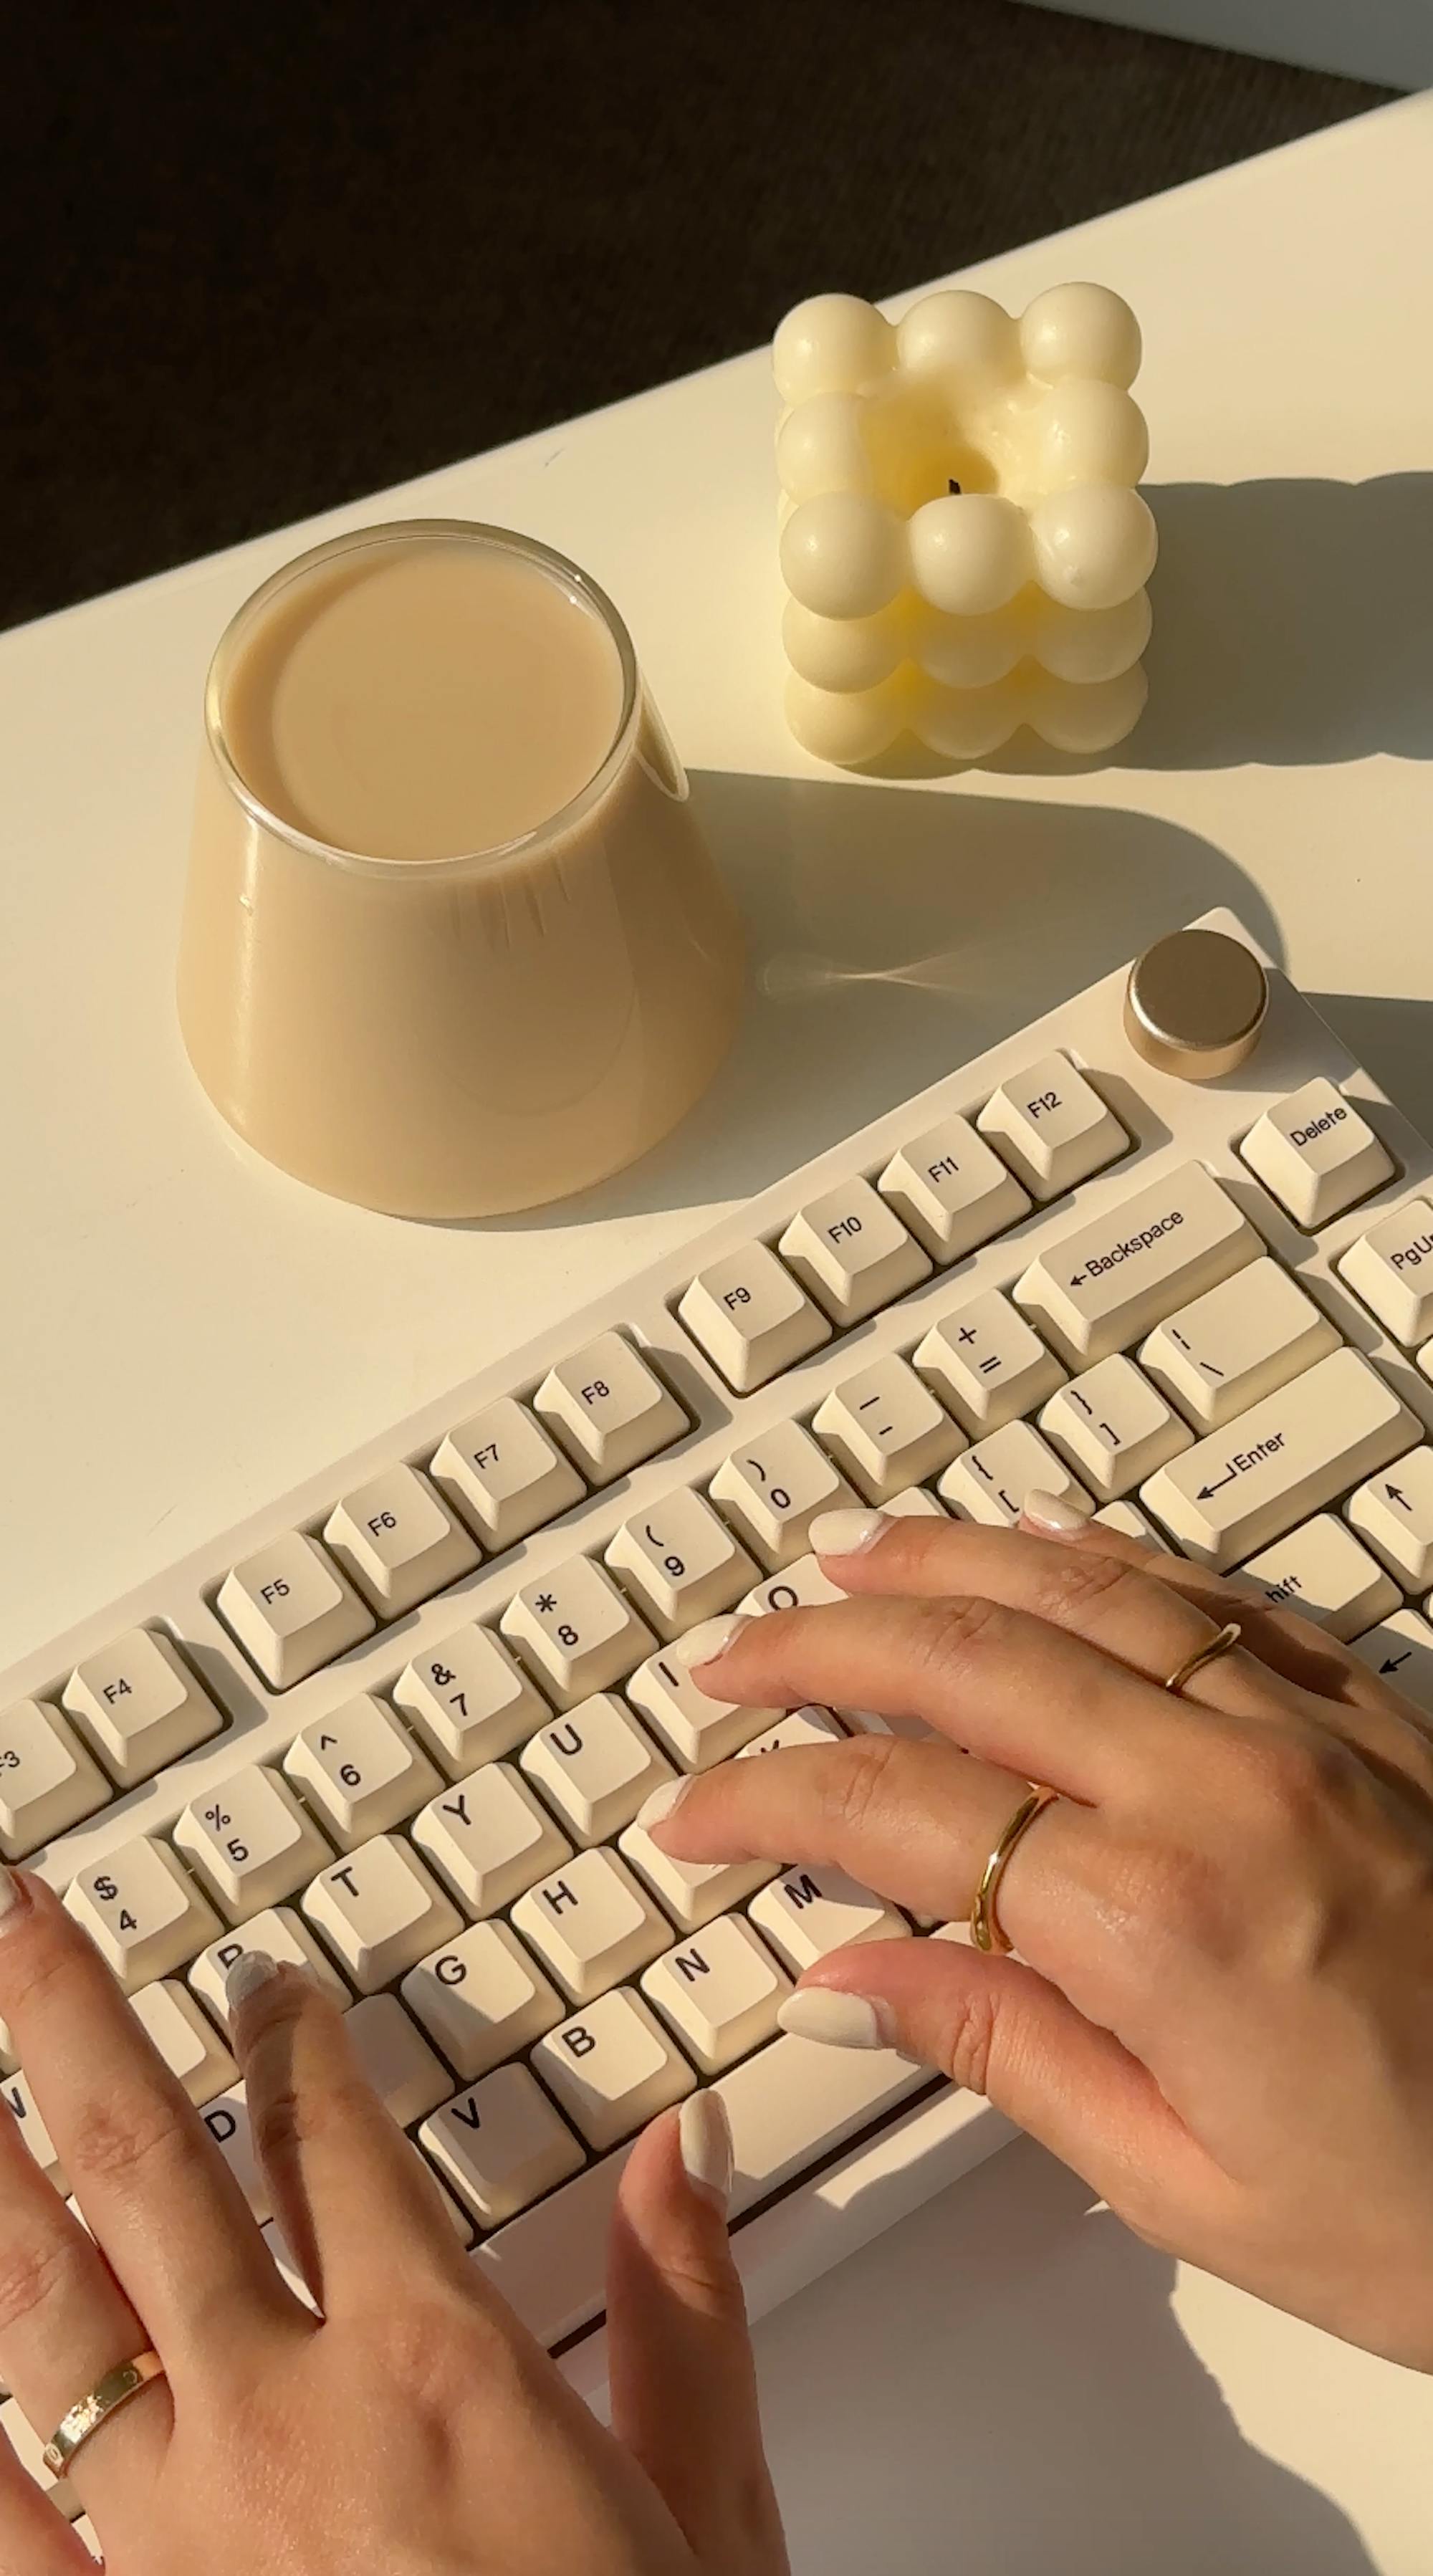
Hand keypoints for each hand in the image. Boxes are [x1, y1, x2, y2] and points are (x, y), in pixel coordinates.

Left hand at [0, 1879, 788, 2575]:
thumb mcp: (708, 2516)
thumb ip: (685, 2315)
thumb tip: (679, 2151)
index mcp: (436, 2364)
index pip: (334, 2134)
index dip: (289, 2034)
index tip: (262, 1982)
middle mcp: (282, 2417)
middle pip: (145, 2161)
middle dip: (63, 2017)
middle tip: (11, 1910)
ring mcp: (172, 2532)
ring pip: (39, 2305)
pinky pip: (1, 2520)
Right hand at [645, 1502, 1432, 2370]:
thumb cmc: (1429, 2214)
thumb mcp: (1183, 2183)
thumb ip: (1002, 2049)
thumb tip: (848, 1974)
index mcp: (1159, 1919)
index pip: (901, 1809)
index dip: (772, 1795)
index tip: (700, 1806)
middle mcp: (1225, 1786)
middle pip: (969, 1656)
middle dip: (821, 1644)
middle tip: (731, 1655)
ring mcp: (1304, 1728)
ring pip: (1080, 1585)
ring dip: (942, 1559)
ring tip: (842, 1556)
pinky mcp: (1365, 1710)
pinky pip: (1202, 1590)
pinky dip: (1096, 1550)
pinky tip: (1033, 1539)